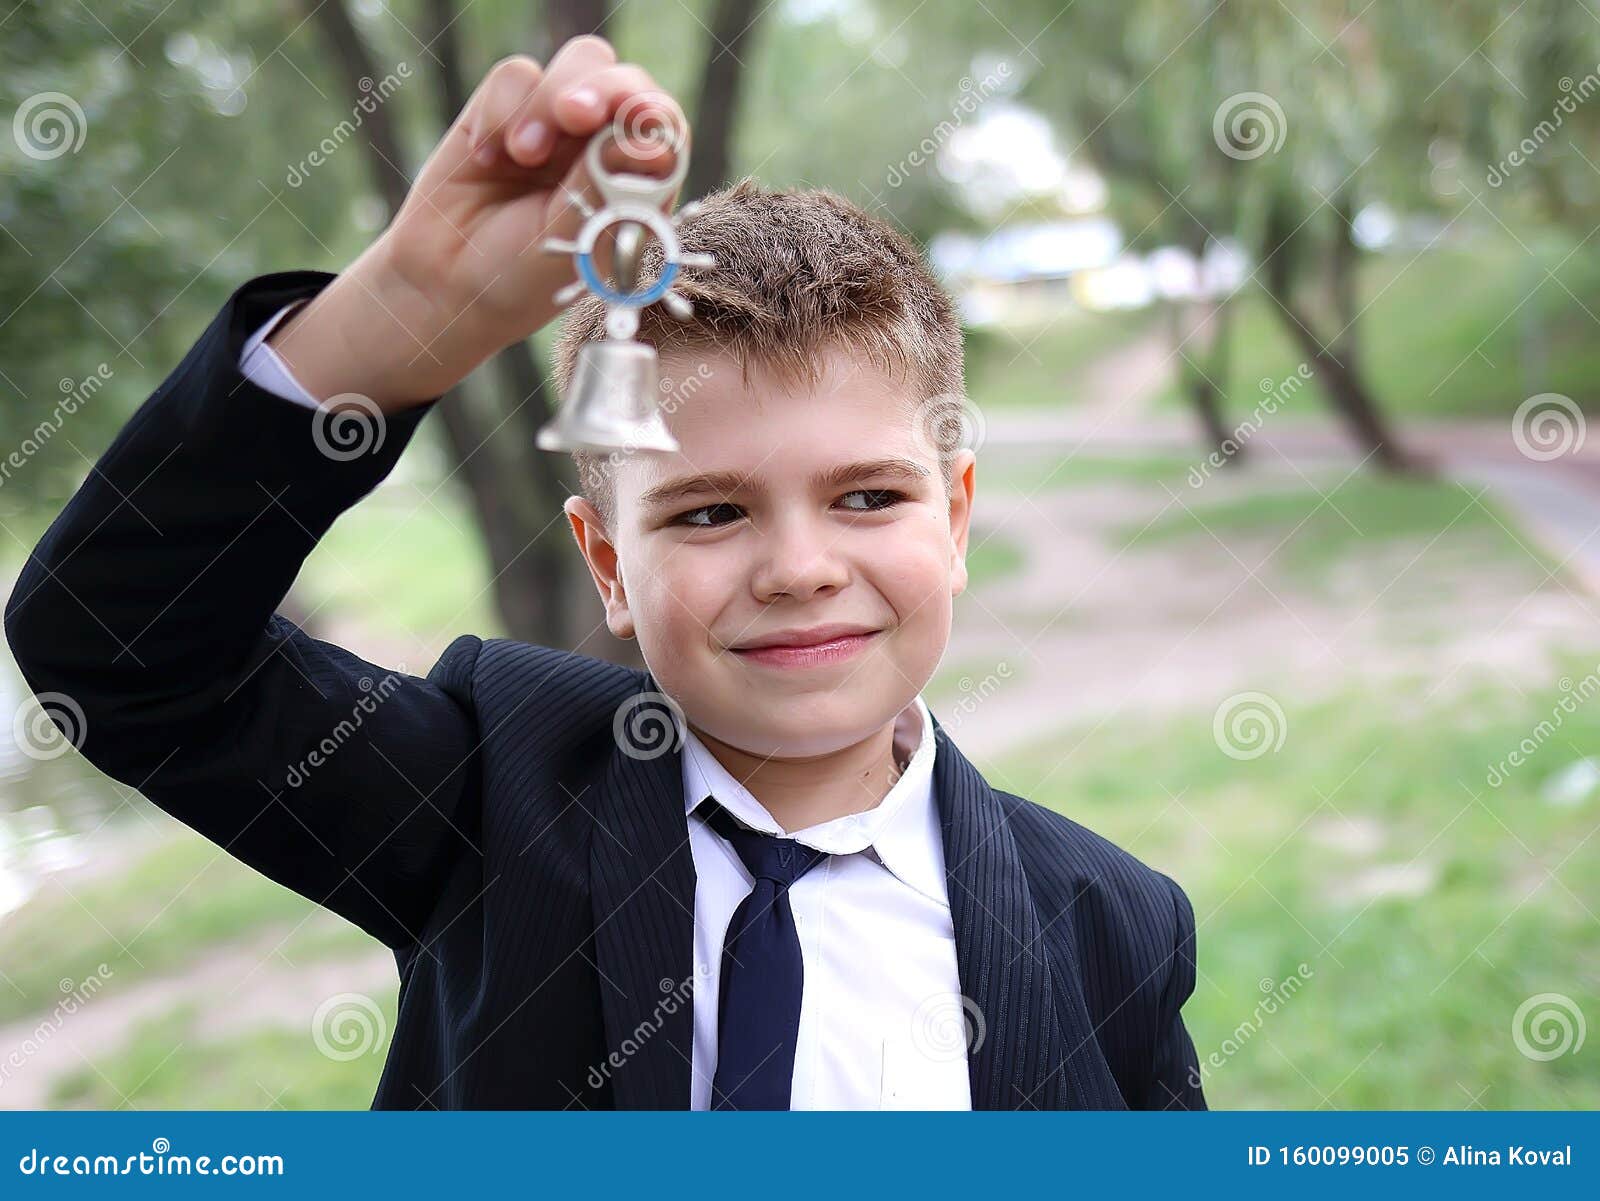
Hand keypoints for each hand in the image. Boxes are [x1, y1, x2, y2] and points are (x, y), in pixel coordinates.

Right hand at [267, 35, 686, 411]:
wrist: (444, 284)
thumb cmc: (522, 279)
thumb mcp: (573, 246)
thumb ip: (606, 188)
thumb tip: (649, 141)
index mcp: (634, 184)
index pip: (664, 128)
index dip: (652, 113)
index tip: (636, 118)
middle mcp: (603, 147)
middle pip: (627, 81)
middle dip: (606, 90)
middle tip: (576, 113)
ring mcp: (558, 125)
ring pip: (581, 63)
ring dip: (550, 101)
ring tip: (523, 153)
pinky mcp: (506, 110)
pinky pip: (515, 75)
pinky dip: (500, 112)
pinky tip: (485, 158)